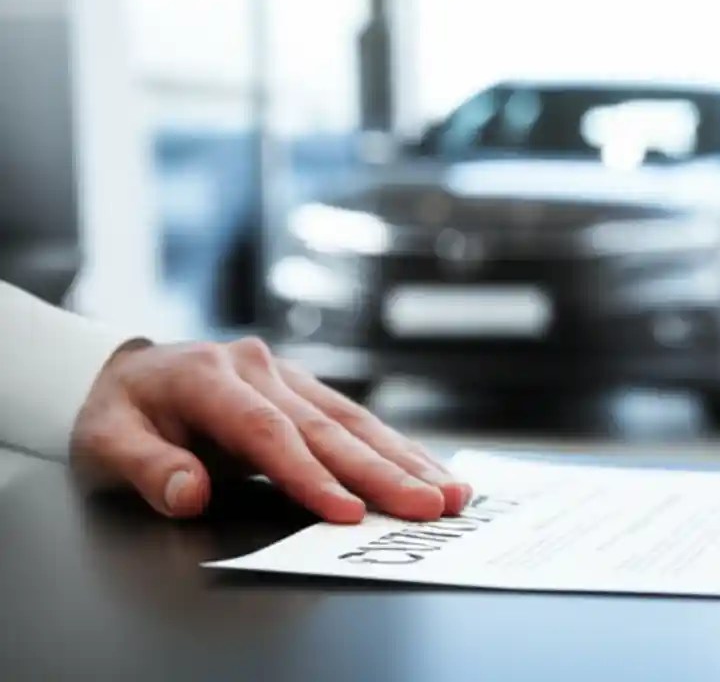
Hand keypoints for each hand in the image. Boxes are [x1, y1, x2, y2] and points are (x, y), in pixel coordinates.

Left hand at [70, 337, 469, 522]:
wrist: (123, 369)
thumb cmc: (117, 411)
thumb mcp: (105, 441)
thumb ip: (148, 467)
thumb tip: (190, 494)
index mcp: (210, 377)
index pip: (270, 433)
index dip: (311, 476)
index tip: (348, 515)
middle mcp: (259, 368)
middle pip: (329, 428)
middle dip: (385, 472)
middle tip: (431, 504)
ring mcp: (287, 375)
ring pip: (355, 421)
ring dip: (406, 460)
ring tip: (451, 491)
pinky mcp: (305, 389)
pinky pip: (355, 420)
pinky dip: (396, 448)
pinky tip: (430, 468)